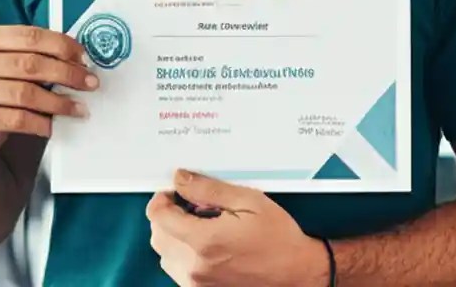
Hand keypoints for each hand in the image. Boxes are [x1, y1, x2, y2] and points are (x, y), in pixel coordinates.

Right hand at [0, 26, 98, 155]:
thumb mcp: (6, 66)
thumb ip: (34, 57)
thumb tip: (79, 58)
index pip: (31, 36)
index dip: (63, 45)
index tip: (85, 57)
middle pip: (32, 64)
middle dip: (68, 73)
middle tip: (90, 83)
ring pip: (26, 94)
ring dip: (60, 102)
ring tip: (79, 108)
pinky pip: (17, 119)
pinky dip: (41, 123)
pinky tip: (53, 126)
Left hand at [147, 170, 329, 286]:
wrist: (297, 273)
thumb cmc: (277, 236)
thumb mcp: (248, 201)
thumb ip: (208, 189)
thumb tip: (180, 179)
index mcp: (204, 241)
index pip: (158, 216)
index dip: (162, 199)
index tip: (174, 192)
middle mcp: (194, 266)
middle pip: (158, 235)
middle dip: (168, 216)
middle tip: (191, 206)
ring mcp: (197, 284)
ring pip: (165, 254)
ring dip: (174, 236)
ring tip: (201, 227)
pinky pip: (177, 270)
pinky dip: (183, 255)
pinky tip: (207, 246)